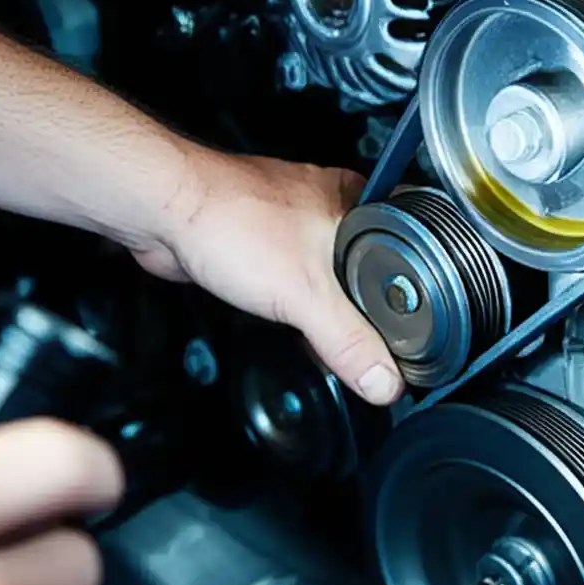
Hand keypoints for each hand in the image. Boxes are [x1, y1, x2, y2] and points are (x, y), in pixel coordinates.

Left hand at [133, 152, 404, 405]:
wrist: (164, 210)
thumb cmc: (231, 220)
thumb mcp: (306, 296)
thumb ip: (349, 343)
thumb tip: (385, 382)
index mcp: (359, 202)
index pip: (413, 248)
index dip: (419, 292)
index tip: (419, 331)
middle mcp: (333, 205)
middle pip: (373, 266)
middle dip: (367, 309)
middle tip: (368, 344)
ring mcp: (297, 219)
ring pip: (331, 272)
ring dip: (326, 305)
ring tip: (322, 330)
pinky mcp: (265, 236)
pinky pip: (296, 274)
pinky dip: (294, 298)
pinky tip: (287, 314)